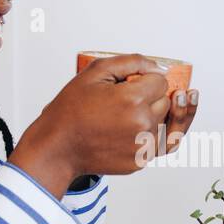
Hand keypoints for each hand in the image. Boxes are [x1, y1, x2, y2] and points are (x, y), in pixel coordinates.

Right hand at [13, 55, 196, 196]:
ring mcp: (143, 146)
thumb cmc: (71, 111)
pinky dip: (146, 136)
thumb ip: (132, 62)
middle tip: (125, 101)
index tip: (131, 85)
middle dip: (150, 98)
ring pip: (164, 124)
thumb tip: (159, 68)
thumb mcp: (95, 72)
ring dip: (150, 118)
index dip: (146, 80)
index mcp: (133, 99)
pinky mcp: (140, 161)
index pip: (161, 82)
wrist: (58, 147)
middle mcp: (143, 124)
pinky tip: (125, 132)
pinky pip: (155, 144)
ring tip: (125, 117)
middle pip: (165, 103)